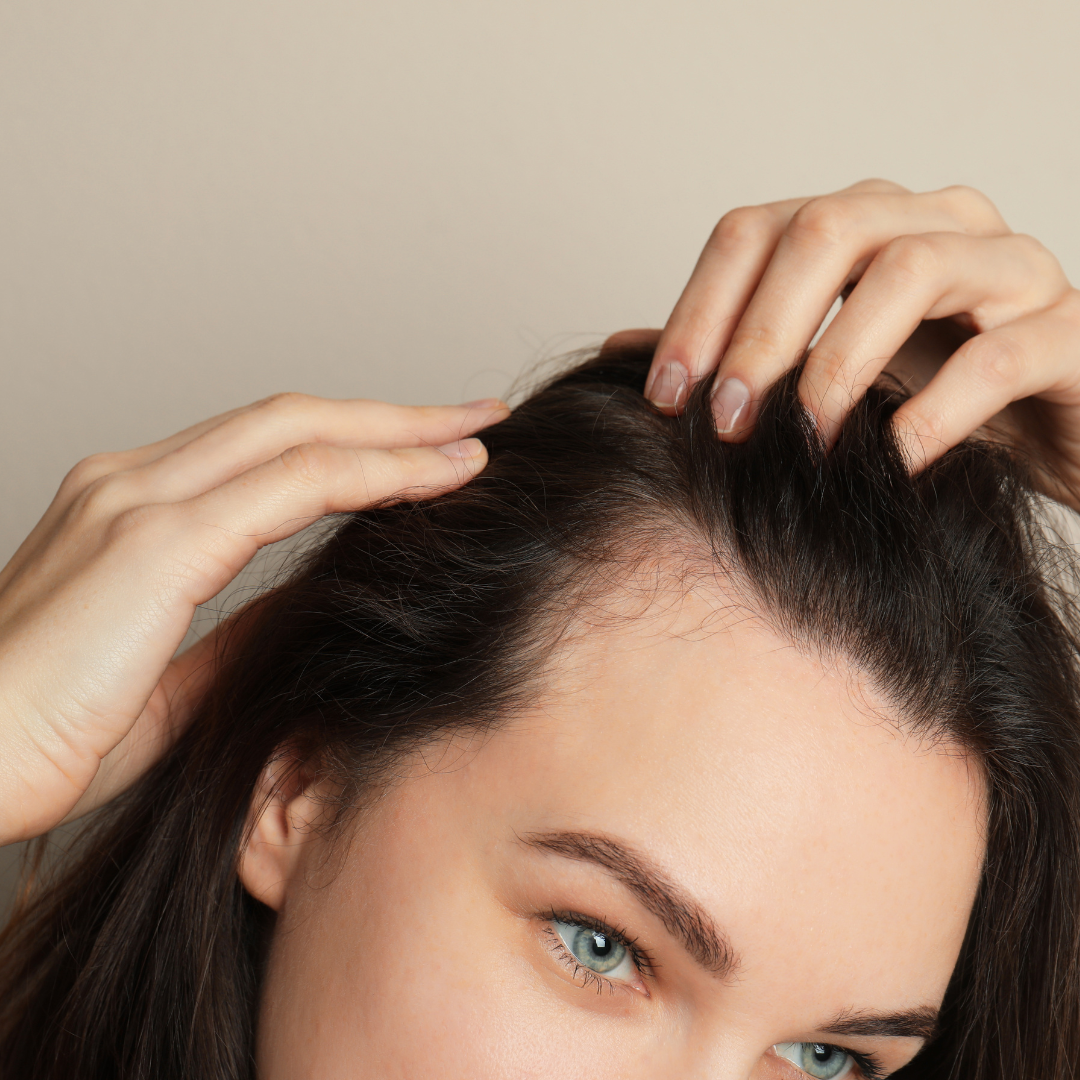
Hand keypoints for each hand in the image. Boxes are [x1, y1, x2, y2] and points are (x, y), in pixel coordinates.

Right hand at [0, 393, 508, 845]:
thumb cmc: (45, 737)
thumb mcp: (172, 681)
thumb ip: (240, 634)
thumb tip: (312, 606)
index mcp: (129, 509)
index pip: (266, 449)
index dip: (353, 442)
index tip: (427, 452)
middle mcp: (132, 482)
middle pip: (292, 418)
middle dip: (393, 414)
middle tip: (475, 415)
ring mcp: (139, 500)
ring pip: (301, 433)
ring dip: (399, 430)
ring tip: (476, 434)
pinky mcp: (154, 541)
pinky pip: (293, 483)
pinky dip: (374, 471)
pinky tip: (437, 476)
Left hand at [642, 179, 1079, 503]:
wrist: (1058, 427)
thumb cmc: (928, 395)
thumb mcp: (821, 369)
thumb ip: (734, 353)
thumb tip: (626, 352)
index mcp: (865, 224)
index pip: (755, 230)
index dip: (698, 310)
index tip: (665, 397)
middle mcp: (936, 222)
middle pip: (825, 230)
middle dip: (760, 331)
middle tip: (727, 421)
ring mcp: (1010, 268)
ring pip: (910, 270)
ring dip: (838, 364)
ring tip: (808, 442)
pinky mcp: (1070, 330)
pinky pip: (999, 354)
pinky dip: (934, 413)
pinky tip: (892, 462)